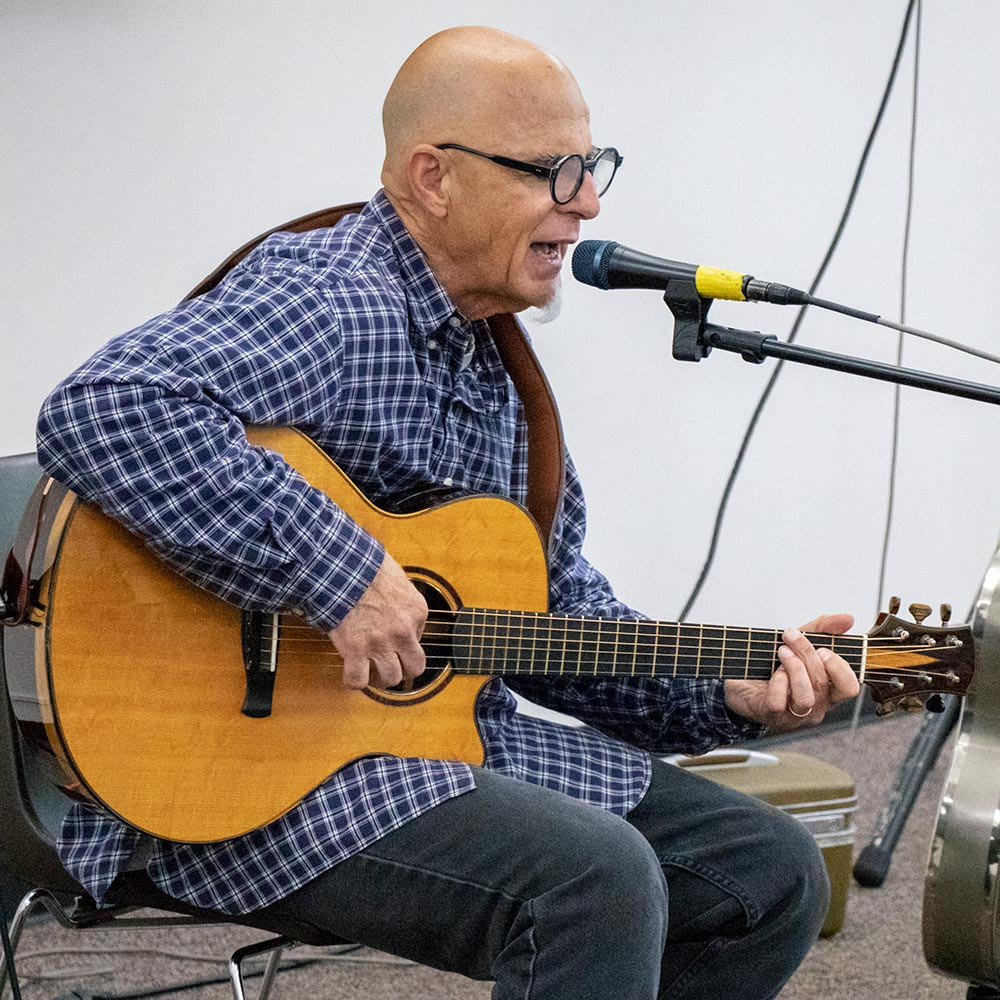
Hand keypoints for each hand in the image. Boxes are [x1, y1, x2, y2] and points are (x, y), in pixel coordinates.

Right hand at [327, 552, 427, 689]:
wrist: (342, 566)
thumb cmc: (367, 567)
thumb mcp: (400, 580)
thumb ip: (404, 602)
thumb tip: (400, 614)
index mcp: (417, 612)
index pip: (419, 639)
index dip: (404, 641)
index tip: (392, 638)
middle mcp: (403, 631)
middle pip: (414, 668)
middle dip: (402, 669)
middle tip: (389, 665)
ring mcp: (380, 643)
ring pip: (390, 678)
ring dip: (380, 677)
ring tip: (370, 669)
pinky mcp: (355, 650)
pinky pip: (357, 680)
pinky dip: (353, 681)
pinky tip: (351, 672)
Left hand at [724, 613, 859, 731]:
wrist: (741, 676)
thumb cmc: (775, 662)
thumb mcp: (800, 641)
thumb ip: (824, 628)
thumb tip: (848, 619)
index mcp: (828, 690)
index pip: (849, 688)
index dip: (839, 668)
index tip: (822, 648)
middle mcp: (816, 706)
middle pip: (822, 684)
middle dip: (806, 654)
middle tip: (790, 635)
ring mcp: (796, 715)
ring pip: (806, 697)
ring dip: (794, 668)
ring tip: (782, 651)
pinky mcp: (773, 716)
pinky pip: (780, 702)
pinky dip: (777, 682)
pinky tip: (774, 671)